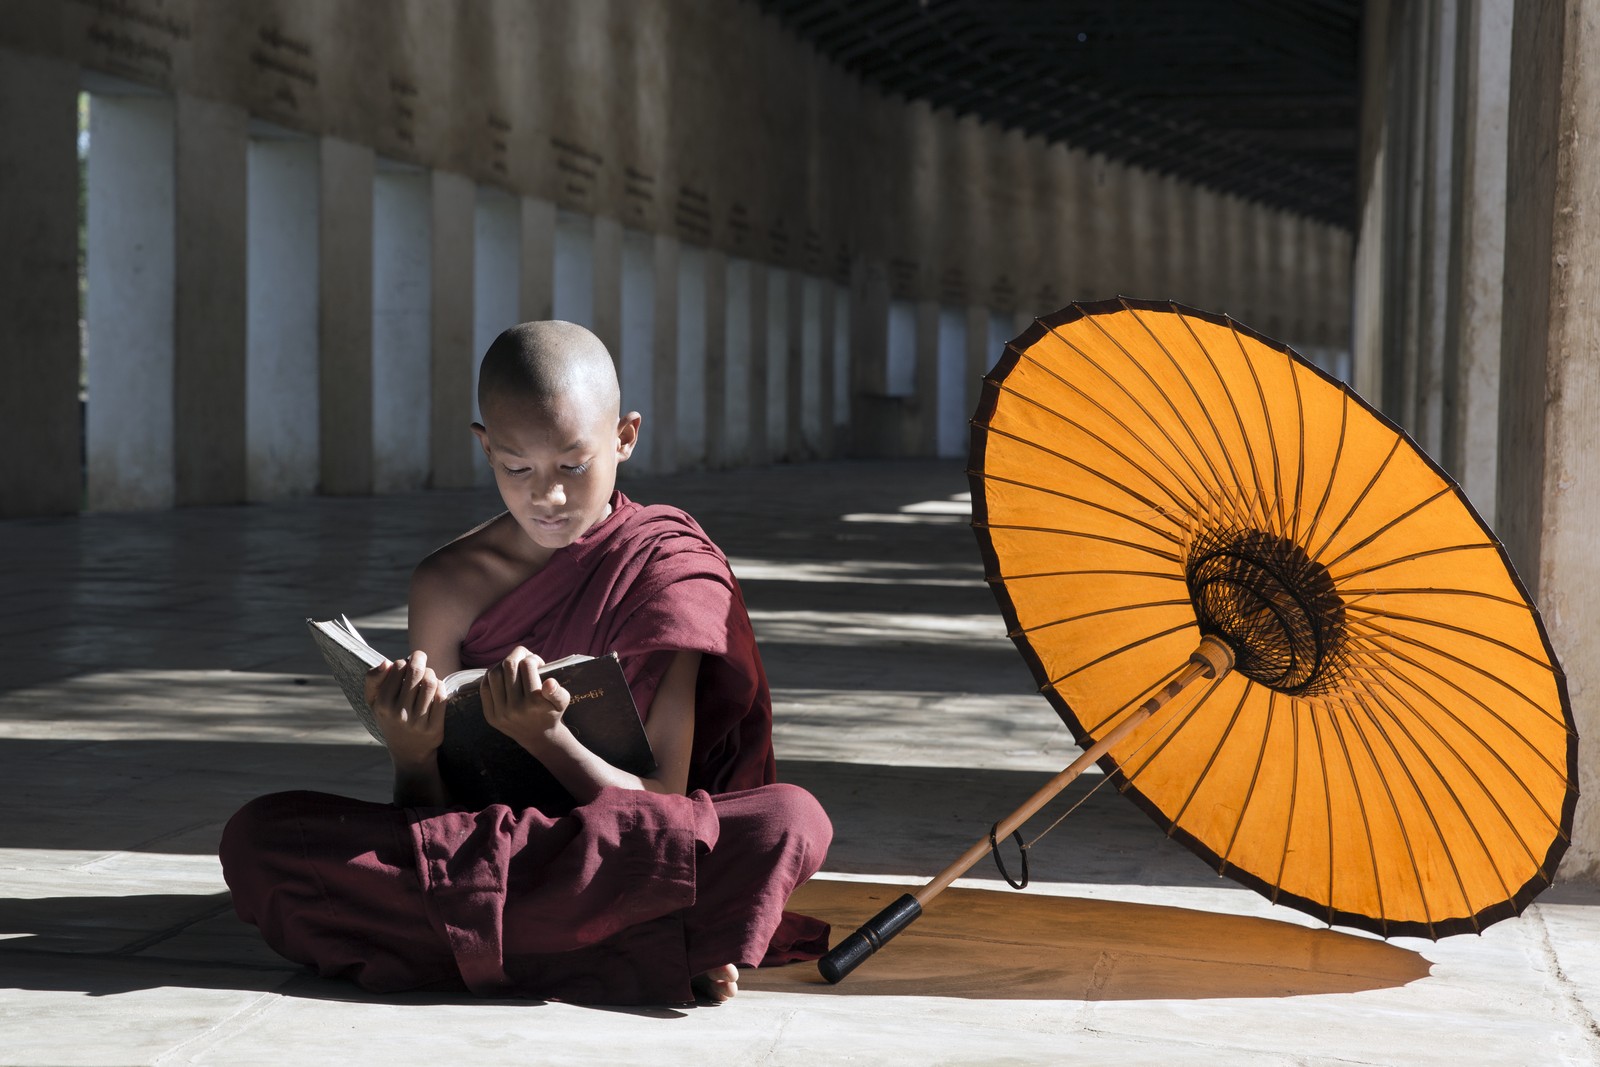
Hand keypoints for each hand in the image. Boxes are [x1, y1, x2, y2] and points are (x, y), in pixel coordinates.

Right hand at [365, 650, 445, 768]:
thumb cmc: (390, 719)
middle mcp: (398, 713)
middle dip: (420, 660)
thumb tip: (386, 662)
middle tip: (420, 660)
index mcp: (382, 704)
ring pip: (430, 683)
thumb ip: (372, 680)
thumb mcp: (373, 702)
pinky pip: (442, 698)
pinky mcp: (434, 728)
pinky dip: (441, 687)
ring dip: (431, 674)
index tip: (405, 666)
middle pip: (416, 672)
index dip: (403, 662)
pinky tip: (436, 688)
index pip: (397, 667)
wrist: (408, 752)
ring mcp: (417, 722)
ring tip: (427, 676)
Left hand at [480, 646, 570, 753]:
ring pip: (494, 674)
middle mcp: (516, 708)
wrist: (538, 737)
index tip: (538, 663)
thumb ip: (558, 692)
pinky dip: (491, 676)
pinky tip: (501, 675)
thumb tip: (549, 683)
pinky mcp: (490, 716)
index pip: (527, 666)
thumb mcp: (562, 702)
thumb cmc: (551, 713)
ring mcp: (500, 712)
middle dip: (517, 654)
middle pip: (509, 666)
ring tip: (512, 665)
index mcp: (535, 702)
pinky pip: (485, 687)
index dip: (533, 658)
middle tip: (524, 656)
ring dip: (503, 664)